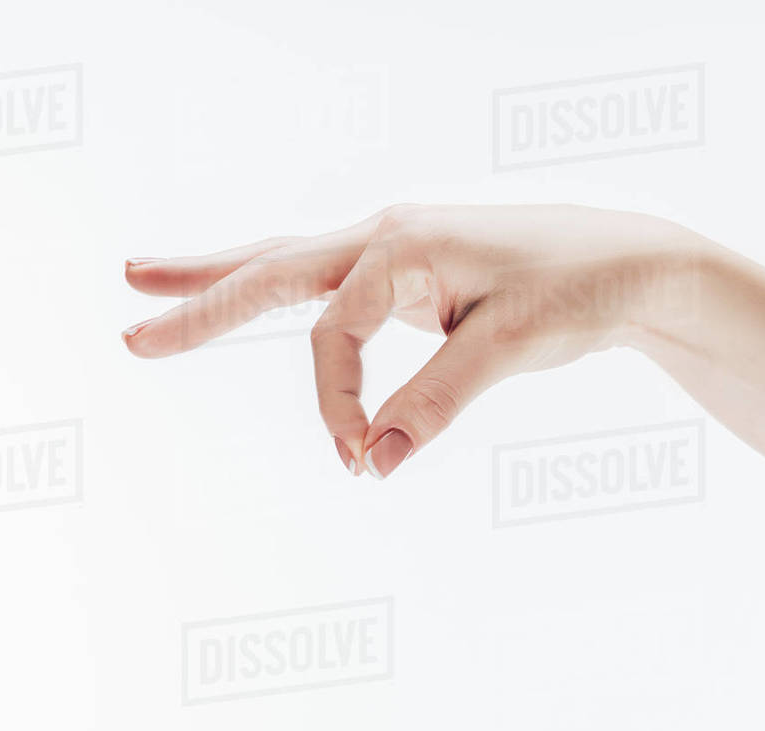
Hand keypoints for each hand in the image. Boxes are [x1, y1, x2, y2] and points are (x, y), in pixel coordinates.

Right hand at [123, 204, 703, 477]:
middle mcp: (390, 235)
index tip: (362, 458)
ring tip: (151, 278)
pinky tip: (259, 287)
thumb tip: (378, 460)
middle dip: (201, 299)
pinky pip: (333, 280)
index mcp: (404, 243)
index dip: (337, 403)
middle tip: (131, 327)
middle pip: (274, 267)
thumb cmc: (578, 287)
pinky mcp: (416, 270)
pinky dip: (285, 287)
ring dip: (224, 275)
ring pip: (294, 262)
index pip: (334, 334)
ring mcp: (399, 247)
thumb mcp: (508, 344)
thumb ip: (438, 399)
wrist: (633, 263)